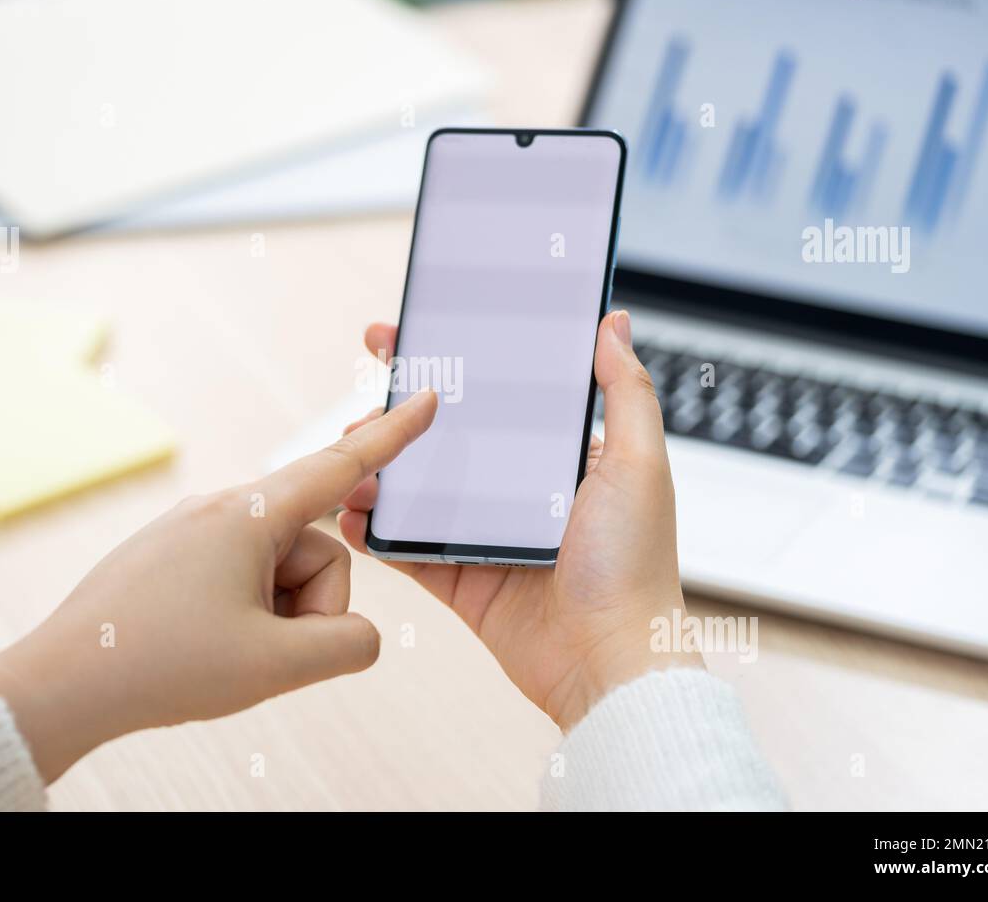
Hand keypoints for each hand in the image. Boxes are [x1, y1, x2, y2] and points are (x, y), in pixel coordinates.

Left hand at [0, 388, 438, 783]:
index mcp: (248, 516)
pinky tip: (202, 646)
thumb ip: (348, 644)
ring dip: (274, 619)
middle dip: (309, 605)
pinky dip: (243, 617)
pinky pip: (240, 580)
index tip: (428, 399)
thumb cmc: (160, 668)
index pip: (341, 467)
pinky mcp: (172, 558)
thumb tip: (358, 635)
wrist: (58, 686)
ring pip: (277, 571)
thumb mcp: (276, 666)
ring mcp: (192, 532)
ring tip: (224, 652)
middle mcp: (221, 509)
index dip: (394, 436)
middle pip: (314, 550)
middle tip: (262, 652)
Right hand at [338, 311, 701, 731]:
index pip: (498, 399)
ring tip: (347, 455)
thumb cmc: (636, 566)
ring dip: (380, 470)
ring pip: (420, 492)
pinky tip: (350, 511)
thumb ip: (626, 391)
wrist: (611, 666)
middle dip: (401, 417)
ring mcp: (488, 538)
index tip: (411, 336)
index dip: (454, 366)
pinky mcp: (462, 582)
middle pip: (448, 441)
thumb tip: (612, 322)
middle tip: (366, 396)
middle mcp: (521, 494)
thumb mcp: (640, 466)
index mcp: (560, 459)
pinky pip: (409, 549)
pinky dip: (376, 531)